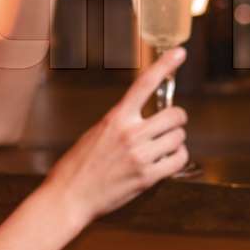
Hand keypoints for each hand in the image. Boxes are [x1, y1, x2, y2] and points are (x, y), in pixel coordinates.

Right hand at [39, 48, 190, 227]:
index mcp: (116, 118)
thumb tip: (146, 120)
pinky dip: (176, 159)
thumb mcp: (97, 133)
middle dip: (176, 120)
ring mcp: (140, 155)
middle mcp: (130, 133)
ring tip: (161, 148)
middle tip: (168, 126)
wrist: (69, 197)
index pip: (144, 84)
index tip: (180, 52)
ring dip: (175, 141)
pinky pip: (178, 159)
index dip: (165, 65)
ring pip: (179, 138)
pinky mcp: (147, 177)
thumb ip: (121, 123)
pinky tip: (165, 162)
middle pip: (175, 115)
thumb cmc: (79, 166)